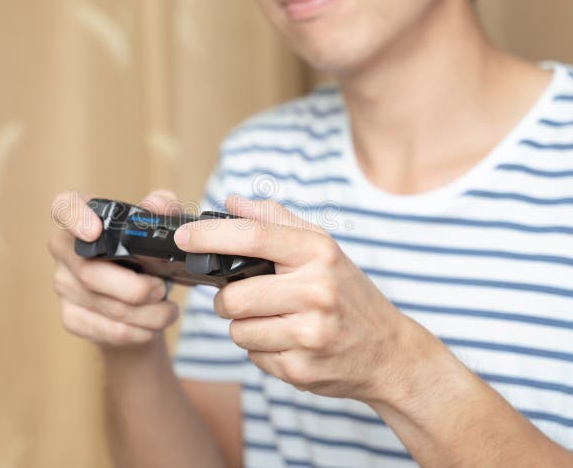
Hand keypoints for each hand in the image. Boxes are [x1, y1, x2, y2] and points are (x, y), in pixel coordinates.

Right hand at [48, 189, 180, 348]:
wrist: (138, 300)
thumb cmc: (144, 253)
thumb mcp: (159, 226)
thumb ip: (163, 207)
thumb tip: (156, 206)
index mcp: (82, 217)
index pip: (64, 207)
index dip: (75, 218)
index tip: (94, 232)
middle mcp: (64, 249)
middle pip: (90, 273)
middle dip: (135, 288)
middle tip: (161, 289)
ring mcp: (63, 285)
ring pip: (105, 306)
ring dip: (146, 314)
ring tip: (167, 310)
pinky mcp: (71, 317)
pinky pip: (107, 330)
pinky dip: (138, 332)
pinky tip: (151, 326)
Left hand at [173, 194, 425, 402]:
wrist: (389, 353)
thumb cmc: (349, 294)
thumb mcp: (323, 249)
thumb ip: (276, 220)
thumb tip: (232, 202)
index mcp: (318, 253)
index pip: (253, 237)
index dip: (209, 236)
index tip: (183, 237)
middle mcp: (316, 291)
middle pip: (232, 297)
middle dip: (227, 300)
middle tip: (246, 298)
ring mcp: (310, 334)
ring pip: (237, 331)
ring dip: (246, 328)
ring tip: (276, 321)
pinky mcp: (302, 370)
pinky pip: (254, 357)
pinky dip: (263, 350)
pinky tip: (289, 343)